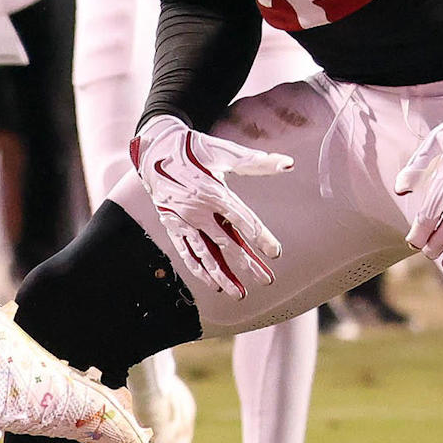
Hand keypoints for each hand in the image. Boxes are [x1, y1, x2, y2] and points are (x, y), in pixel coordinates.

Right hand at [128, 113, 292, 296]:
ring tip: (239, 294)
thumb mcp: (223, 152)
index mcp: (213, 191)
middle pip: (227, 243)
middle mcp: (197, 210)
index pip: (242, 220)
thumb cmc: (194, 149)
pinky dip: (198, 269)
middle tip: (267, 281)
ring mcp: (183, 221)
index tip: (276, 253)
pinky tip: (212, 284)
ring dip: (223, 275)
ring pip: (206, 254)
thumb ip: (256, 162)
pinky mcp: (172, 226)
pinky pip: (186, 252)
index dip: (260, 237)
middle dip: (248, 264)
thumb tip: (288, 164)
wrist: (153, 149)